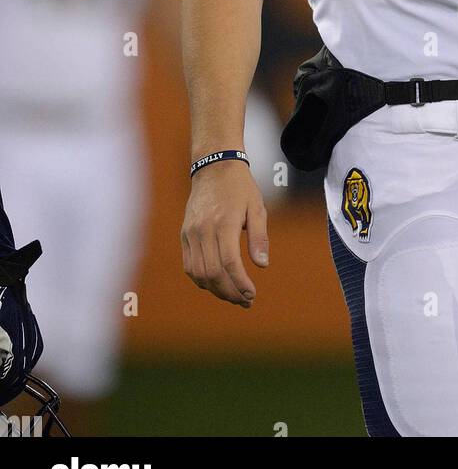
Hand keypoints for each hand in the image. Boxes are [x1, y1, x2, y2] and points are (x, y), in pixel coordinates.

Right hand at [181, 162, 268, 307]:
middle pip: (213, 273)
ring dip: (216, 290)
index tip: (252, 295)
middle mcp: (204, 229)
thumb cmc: (240, 188)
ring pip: (198, 273)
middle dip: (230, 292)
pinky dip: (201, 280)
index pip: (230, 263)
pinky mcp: (184, 234)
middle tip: (245, 301)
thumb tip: (262, 265)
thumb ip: (259, 237)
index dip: (241, 284)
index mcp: (224, 223)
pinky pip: (189, 265)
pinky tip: (217, 284)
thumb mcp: (257, 207)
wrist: (213, 167)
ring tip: (233, 296)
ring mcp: (191, 233)